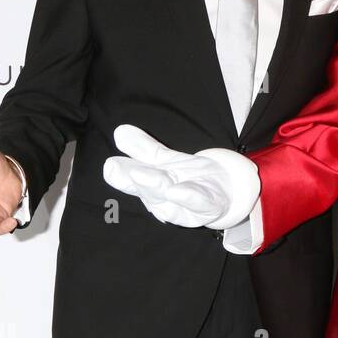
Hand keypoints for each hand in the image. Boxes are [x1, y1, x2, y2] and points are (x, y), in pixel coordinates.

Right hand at [102, 124, 258, 228]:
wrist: (227, 192)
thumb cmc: (190, 178)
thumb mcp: (166, 162)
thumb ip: (143, 150)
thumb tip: (120, 131)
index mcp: (151, 189)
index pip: (134, 181)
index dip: (122, 175)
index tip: (110, 165)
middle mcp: (165, 201)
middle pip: (150, 189)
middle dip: (140, 180)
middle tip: (132, 171)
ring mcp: (187, 206)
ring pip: (170, 197)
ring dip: (158, 187)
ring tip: (149, 176)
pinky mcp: (209, 206)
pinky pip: (198, 201)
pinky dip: (188, 197)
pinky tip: (178, 190)